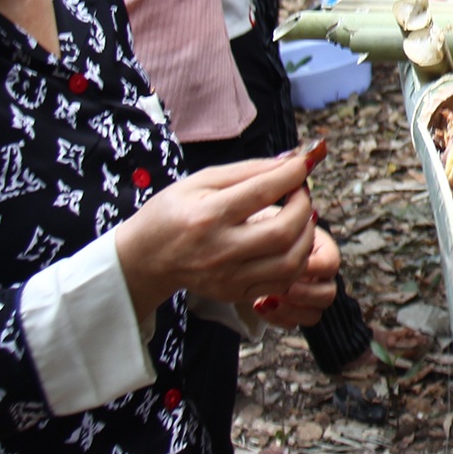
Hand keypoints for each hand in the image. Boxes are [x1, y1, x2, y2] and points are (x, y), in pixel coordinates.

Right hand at [114, 152, 317, 320]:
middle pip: (283, 232)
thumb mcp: (201, 180)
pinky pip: (283, 281)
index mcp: (207, 215)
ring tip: (300, 217)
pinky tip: (290, 242)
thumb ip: (248, 170)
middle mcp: (219, 250)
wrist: (146, 257)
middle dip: (304, 206)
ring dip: (306, 235)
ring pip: (290, 262)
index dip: (292, 175)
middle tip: (301, 193)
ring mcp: (229, 277)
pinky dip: (297, 259)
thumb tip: (291, 160)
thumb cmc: (173, 212)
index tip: (303, 164)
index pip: (262, 192)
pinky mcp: (236, 293)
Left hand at [251, 226, 339, 327]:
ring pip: (315, 313)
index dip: (313, 266)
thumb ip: (285, 221)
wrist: (242, 243)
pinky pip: (294, 324)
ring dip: (292, 309)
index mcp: (321, 249)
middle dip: (304, 293)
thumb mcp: (270, 217)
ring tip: (268, 298)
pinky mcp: (292, 310)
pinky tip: (258, 305)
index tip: (290, 263)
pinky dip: (277, 318)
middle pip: (328, 292)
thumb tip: (307, 217)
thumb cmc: (257, 225)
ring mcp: (307, 294)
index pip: (331, 263)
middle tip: (281, 288)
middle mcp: (318, 274)